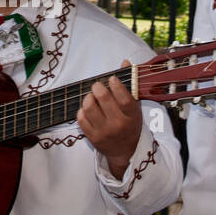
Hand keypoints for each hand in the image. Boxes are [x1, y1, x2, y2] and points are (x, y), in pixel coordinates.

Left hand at [76, 60, 142, 178]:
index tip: (111, 78)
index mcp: (131, 117)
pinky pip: (81, 119)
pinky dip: (82, 110)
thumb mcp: (134, 108)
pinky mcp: (92, 138)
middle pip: (103, 100)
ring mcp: (104, 132)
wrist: (124, 152)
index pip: (124, 99)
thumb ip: (129, 86)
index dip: (117, 86)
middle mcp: (118, 125)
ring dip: (88, 98)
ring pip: (89, 108)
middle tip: (97, 85)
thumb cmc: (129, 125)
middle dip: (98, 88)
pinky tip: (87, 109)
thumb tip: (125, 62)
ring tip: (91, 97)